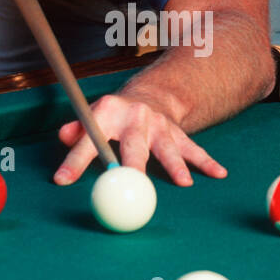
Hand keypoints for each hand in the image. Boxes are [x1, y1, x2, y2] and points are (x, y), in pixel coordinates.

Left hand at [53, 93, 226, 186]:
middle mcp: (135, 117)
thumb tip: (61, 136)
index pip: (88, 139)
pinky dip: (206, 162)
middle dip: (133, 164)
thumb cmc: (112, 118)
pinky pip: (193, 149)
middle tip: (131, 181)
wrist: (148, 97)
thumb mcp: (90, 118)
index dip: (75, 160)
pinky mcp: (177, 133)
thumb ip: (76, 130)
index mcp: (107, 113)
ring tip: (183, 182)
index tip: (62, 180)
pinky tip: (218, 173)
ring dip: (176, 165)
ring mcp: (160, 125)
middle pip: (134, 144)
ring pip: (168, 147)